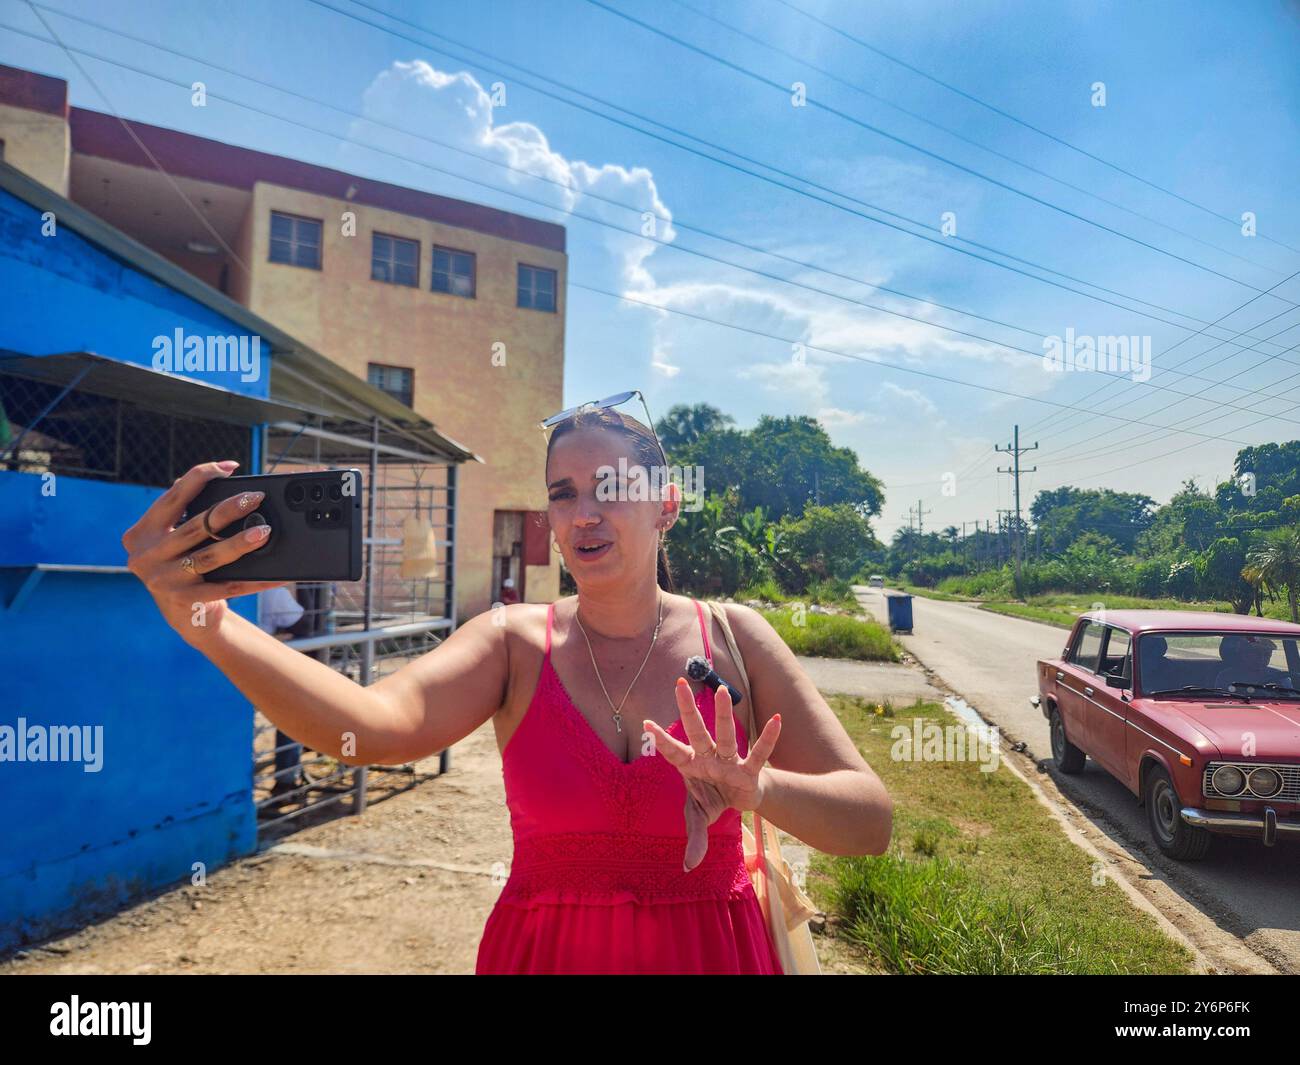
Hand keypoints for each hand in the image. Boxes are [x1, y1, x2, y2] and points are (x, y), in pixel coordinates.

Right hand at [121, 460, 286, 643]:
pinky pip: (228, 587)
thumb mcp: (176, 540)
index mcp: (141, 533)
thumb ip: (188, 513)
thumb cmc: (185, 567)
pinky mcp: (184, 602)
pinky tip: (275, 574)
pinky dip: (255, 580)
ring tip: (265, 532)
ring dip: (240, 543)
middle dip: (228, 509)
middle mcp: (146, 556)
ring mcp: (163, 581)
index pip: (172, 497)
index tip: (229, 467)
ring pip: (210, 556)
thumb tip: (224, 477)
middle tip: (255, 498)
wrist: (186, 617)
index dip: (200, 477)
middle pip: (195, 526)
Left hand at [643, 677, 781, 871]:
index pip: (673, 752)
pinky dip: (768, 739)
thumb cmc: (714, 799)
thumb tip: (688, 867)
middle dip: (688, 710)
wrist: (741, 800)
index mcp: (690, 766)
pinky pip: (759, 754)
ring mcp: (728, 761)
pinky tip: (777, 720)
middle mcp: (707, 758)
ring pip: (724, 735)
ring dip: (724, 715)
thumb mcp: (701, 819)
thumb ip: (695, 839)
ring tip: (723, 691)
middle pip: (696, 732)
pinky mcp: (749, 770)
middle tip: (679, 684)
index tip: (646, 725)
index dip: (661, 740)